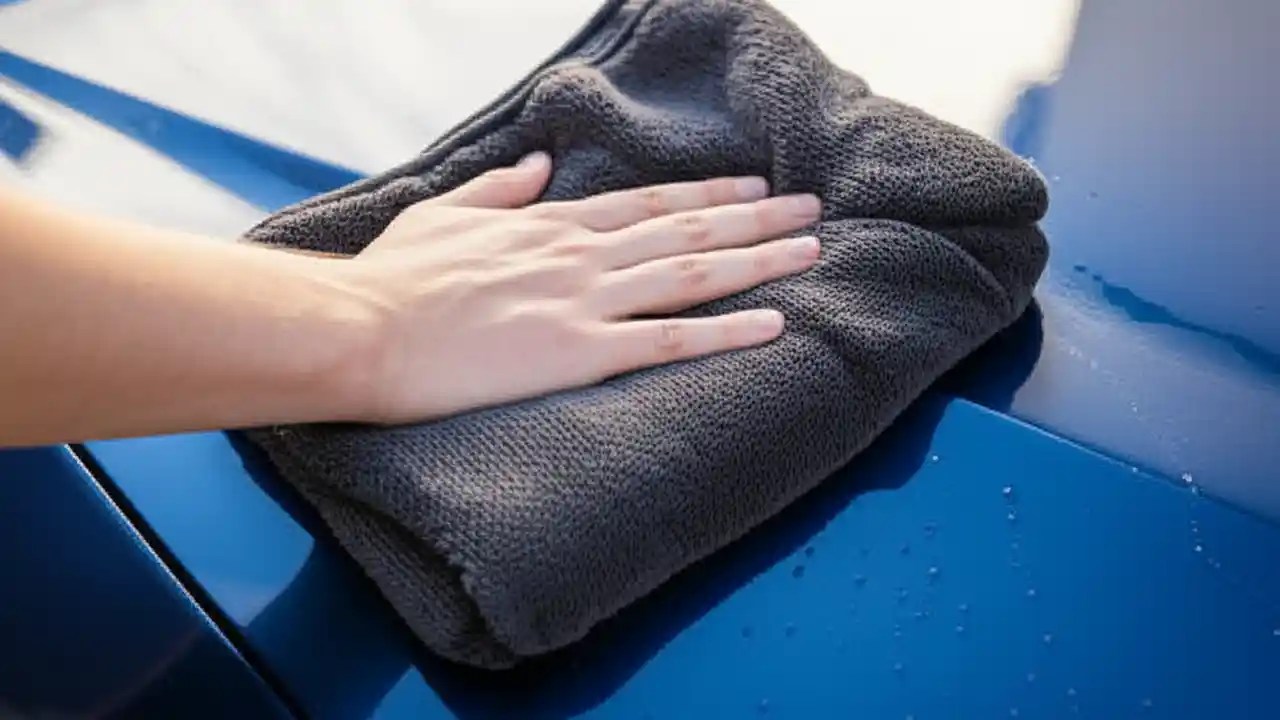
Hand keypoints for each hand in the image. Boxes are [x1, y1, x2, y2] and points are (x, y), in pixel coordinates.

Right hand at [330, 152, 821, 423]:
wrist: (363, 330)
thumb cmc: (393, 279)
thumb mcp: (442, 213)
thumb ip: (498, 189)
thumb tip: (538, 165)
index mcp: (551, 224)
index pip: (650, 204)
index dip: (708, 196)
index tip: (753, 188)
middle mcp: (582, 254)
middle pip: (689, 232)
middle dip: (757, 220)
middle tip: (811, 211)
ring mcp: (586, 300)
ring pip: (694, 275)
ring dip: (761, 261)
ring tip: (812, 251)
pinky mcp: (579, 351)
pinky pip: (670, 338)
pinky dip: (727, 330)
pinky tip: (773, 324)